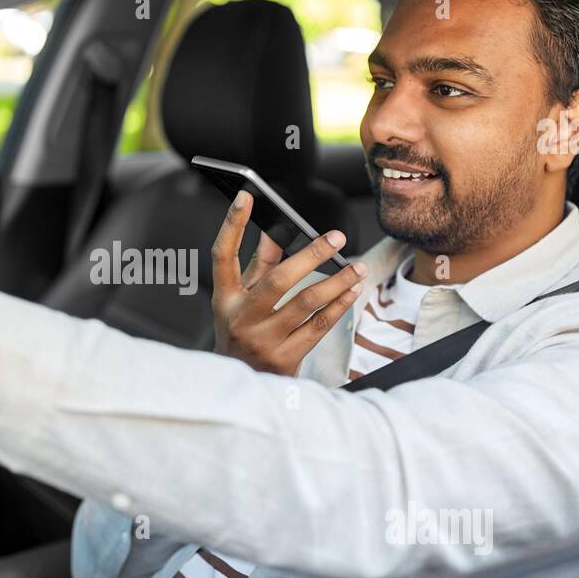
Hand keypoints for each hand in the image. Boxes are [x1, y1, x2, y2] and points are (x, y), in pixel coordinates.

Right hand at [211, 192, 366, 375]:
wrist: (241, 381)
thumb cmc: (242, 330)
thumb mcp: (243, 297)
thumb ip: (259, 263)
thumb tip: (274, 229)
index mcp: (225, 299)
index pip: (223, 256)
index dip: (232, 224)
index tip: (246, 196)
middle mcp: (241, 319)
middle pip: (277, 280)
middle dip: (310, 255)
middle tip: (336, 238)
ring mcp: (263, 341)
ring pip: (306, 303)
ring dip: (337, 282)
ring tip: (356, 267)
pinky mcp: (285, 358)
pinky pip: (318, 327)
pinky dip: (338, 306)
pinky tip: (351, 291)